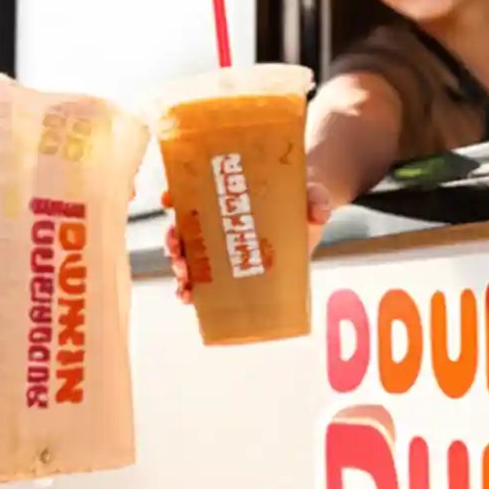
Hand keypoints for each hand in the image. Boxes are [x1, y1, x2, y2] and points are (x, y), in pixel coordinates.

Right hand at [163, 182, 331, 304]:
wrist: (307, 215)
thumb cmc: (303, 199)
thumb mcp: (311, 195)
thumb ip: (317, 199)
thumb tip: (319, 212)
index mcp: (226, 195)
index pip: (193, 191)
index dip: (176, 195)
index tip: (169, 199)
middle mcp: (216, 219)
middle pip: (185, 227)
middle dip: (174, 239)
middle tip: (177, 250)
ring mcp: (221, 245)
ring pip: (189, 255)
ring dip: (179, 266)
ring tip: (183, 278)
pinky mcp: (229, 268)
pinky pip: (203, 279)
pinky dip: (191, 288)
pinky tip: (187, 297)